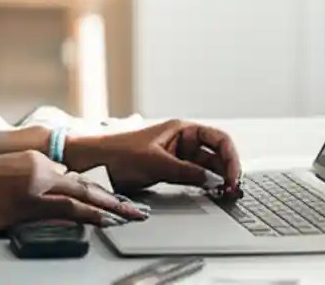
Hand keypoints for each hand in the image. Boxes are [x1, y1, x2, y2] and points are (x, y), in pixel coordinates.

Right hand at [0, 151, 148, 231]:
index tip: (118, 197)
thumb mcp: (5, 178)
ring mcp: (34, 184)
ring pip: (83, 195)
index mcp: (35, 159)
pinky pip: (66, 209)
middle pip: (87, 183)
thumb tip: (54, 202)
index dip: (100, 188)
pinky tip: (104, 221)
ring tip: (131, 217)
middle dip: (116, 198)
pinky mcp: (26, 203)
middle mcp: (39, 166)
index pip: (76, 175)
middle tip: (138, 208)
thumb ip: (32, 186)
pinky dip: (90, 215)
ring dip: (112, 207)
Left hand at [67, 120, 241, 194]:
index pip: (217, 138)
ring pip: (206, 167)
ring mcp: (176, 156)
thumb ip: (185, 171)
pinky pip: (194, 177)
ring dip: (217, 179)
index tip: (233, 176)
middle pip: (215, 154)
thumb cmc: (117, 155)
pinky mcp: (170, 171)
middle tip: (233, 190)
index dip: (230, 156)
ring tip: (225, 194)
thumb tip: (211, 180)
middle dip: (227, 170)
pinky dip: (204, 185)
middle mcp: (182, 141)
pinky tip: (210, 193)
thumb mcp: (154, 163)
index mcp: (181, 129)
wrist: (92, 164)